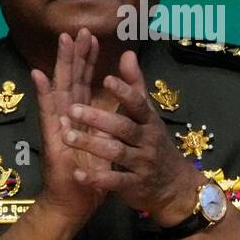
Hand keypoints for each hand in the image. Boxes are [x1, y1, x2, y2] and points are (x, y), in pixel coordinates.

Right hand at [29, 29, 109, 226]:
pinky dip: (42, 93)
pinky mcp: (51, 137)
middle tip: (79, 28)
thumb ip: (110, 119)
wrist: (74, 201)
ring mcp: (57, 124)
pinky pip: (47, 112)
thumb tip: (119, 100)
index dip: (88, 59)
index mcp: (81, 116)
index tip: (93, 36)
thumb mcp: (107, 141)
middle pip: (72, 79)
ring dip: (61, 64)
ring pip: (60, 88)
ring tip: (63, 41)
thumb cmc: (90, 173)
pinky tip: (38, 75)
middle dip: (76, 54)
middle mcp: (67, 116)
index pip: (84, 82)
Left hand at [61, 48, 205, 226]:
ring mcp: (141, 164)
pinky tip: (77, 175)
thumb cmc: (153, 143)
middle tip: (72, 109)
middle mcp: (146, 140)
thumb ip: (135, 85)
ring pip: (116, 152)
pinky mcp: (133, 186)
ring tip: (66, 137)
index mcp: (148, 121)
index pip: (138, 103)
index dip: (124, 92)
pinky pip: (114, 182)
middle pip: (123, 127)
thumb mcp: (148, 115)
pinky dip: (96, 179)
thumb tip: (127, 53)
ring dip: (91, 144)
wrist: (173, 187)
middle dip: (98, 118)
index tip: (106, 79)